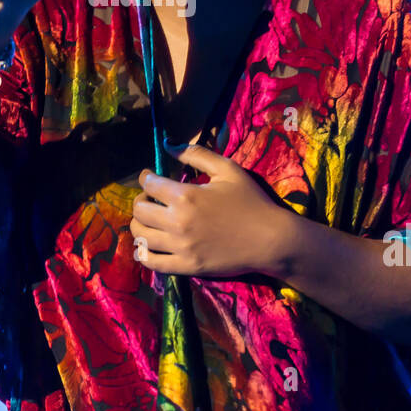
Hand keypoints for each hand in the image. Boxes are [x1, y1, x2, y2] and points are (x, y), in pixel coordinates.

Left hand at [129, 142, 293, 278]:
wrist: (271, 239)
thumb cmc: (251, 201)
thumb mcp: (227, 169)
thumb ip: (196, 154)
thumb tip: (168, 144)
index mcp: (185, 195)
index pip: (149, 184)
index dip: (146, 178)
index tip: (150, 177)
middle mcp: (177, 222)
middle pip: (139, 210)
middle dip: (141, 200)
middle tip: (151, 199)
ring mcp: (180, 247)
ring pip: (141, 235)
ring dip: (139, 224)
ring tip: (150, 220)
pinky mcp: (186, 266)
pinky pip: (152, 262)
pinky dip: (143, 253)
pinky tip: (148, 245)